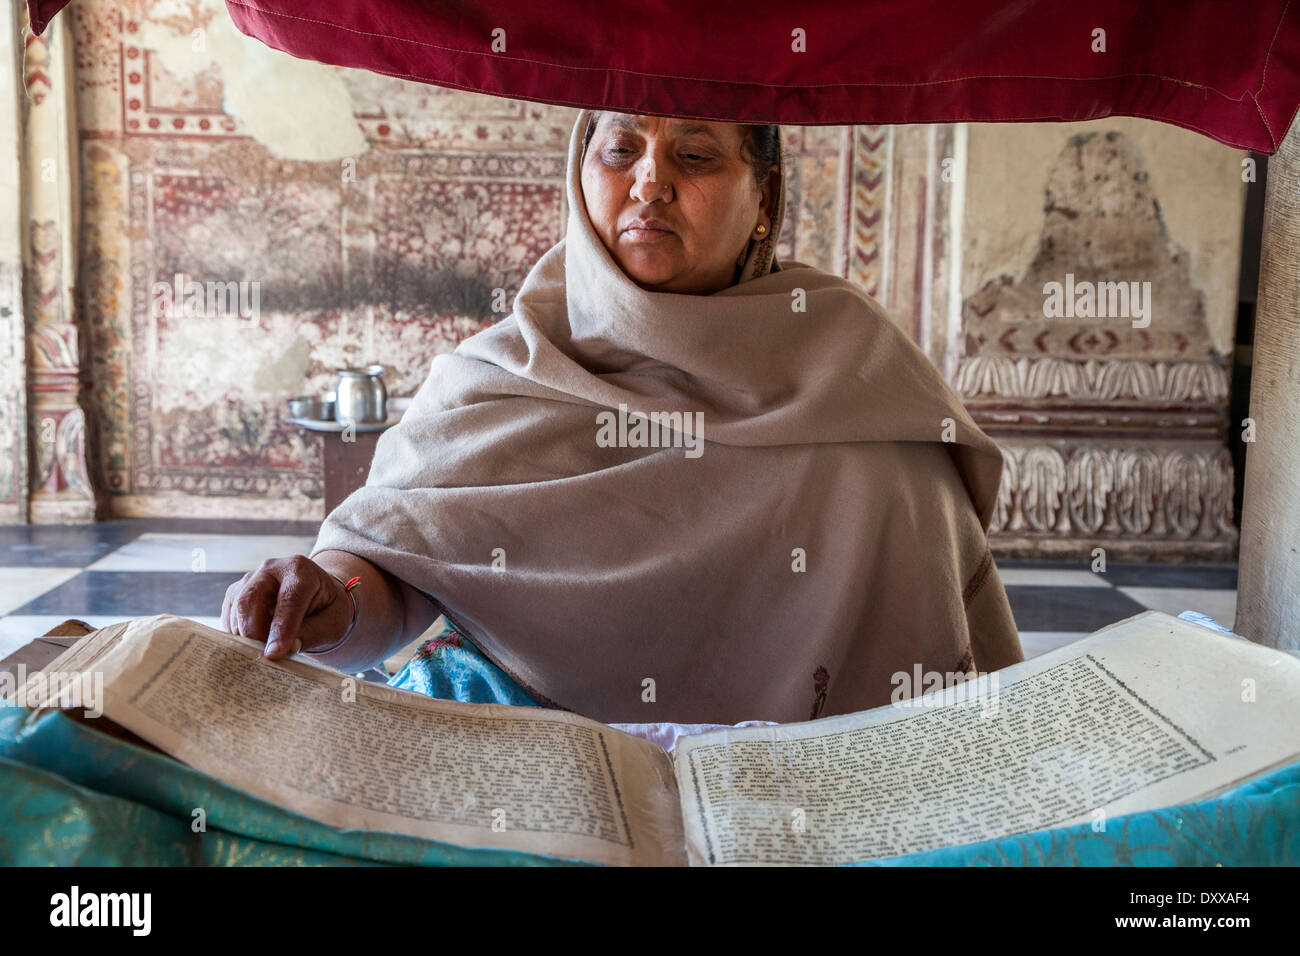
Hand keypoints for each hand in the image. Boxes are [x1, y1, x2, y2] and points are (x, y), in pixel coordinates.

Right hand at [221, 556, 352, 659]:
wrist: (317, 596)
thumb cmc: (327, 609)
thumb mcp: (332, 622)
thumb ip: (312, 634)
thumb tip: (284, 650)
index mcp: (300, 570)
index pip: (288, 599)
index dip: (280, 628)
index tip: (274, 654)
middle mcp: (271, 569)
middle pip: (250, 599)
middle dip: (253, 633)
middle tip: (263, 658)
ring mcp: (250, 579)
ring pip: (235, 609)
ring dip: (244, 637)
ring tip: (262, 654)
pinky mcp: (236, 592)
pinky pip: (228, 616)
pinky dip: (237, 636)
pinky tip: (254, 646)